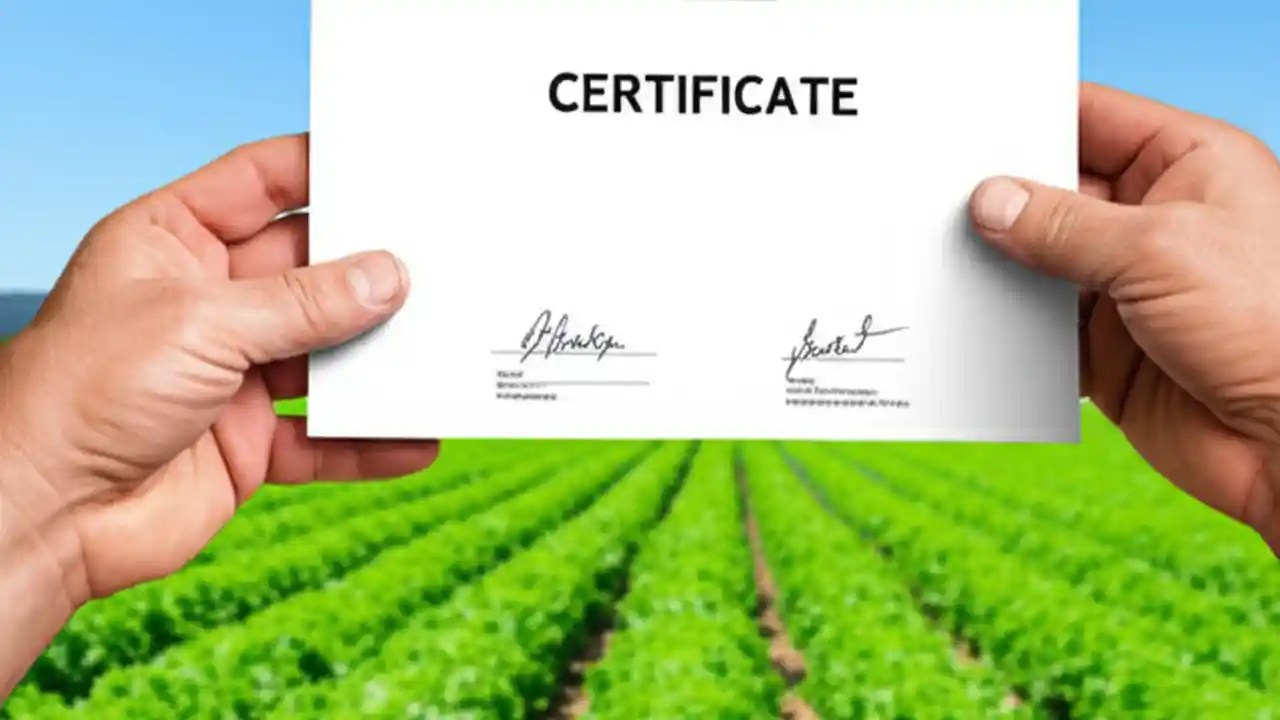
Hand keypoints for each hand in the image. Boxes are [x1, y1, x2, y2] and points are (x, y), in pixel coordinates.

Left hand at [0, 133, 438, 611]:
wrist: (43, 514)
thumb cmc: (81, 393)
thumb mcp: (202, 323)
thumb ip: (304, 303)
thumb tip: (389, 279)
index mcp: (174, 241)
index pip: (261, 182)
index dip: (324, 169)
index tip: (391, 166)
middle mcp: (207, 301)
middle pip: (310, 271)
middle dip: (371, 271)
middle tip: (440, 261)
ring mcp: (231, 373)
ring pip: (326, 355)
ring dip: (379, 359)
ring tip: (441, 349)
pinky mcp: (249, 442)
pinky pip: (325, 436)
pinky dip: (369, 442)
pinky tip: (415, 437)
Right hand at [968, 82, 1279, 552]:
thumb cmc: (1271, 326)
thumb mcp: (1158, 252)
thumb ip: (1064, 226)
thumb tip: (989, 203)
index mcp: (1189, 165)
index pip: (1093, 120)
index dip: (1031, 118)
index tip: (965, 127)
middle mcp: (1156, 220)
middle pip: (1056, 193)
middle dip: (1000, 201)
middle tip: (935, 202)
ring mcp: (1129, 286)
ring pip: (1040, 263)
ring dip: (998, 269)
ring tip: (940, 264)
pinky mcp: (1108, 349)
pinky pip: (1039, 329)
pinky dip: (1006, 329)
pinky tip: (969, 322)